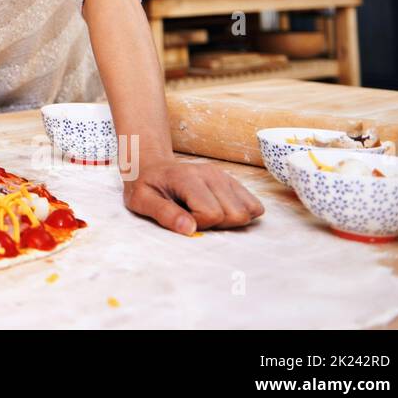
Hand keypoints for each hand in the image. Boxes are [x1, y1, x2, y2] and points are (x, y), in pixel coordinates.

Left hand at [123, 158, 264, 234]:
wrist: (152, 168)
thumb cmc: (146, 186)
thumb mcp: (142, 201)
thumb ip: (164, 214)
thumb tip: (190, 229)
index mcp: (187, 178)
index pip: (212, 214)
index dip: (198, 224)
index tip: (182, 219)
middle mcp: (210, 174)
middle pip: (235, 215)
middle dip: (216, 224)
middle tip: (194, 216)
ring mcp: (224, 176)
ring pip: (248, 212)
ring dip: (228, 220)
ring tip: (205, 212)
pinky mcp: (232, 181)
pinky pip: (254, 206)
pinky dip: (241, 214)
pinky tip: (219, 210)